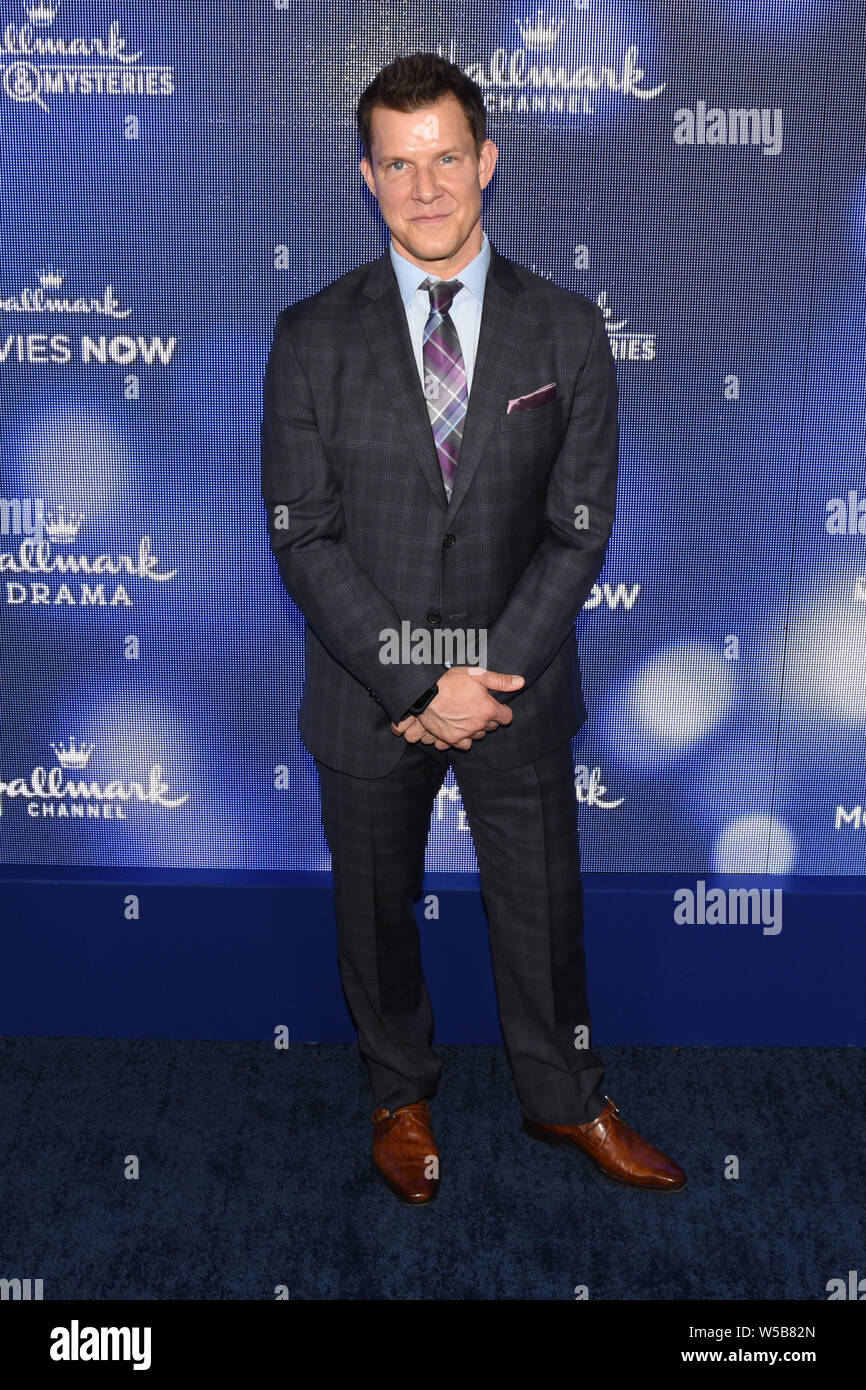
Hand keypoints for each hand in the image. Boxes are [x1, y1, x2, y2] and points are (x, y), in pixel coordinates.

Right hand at [390, 667, 523, 750]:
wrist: (424, 693)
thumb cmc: (450, 681)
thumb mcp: (477, 675)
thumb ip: (500, 681)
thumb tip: (521, 682)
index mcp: (489, 710)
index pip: (507, 717)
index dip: (503, 711)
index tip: (496, 706)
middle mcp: (479, 725)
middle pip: (492, 727)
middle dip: (489, 718)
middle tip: (478, 707)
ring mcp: (465, 734)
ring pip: (479, 735)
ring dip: (477, 728)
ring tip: (467, 716)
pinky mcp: (452, 739)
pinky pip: (464, 745)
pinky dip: (464, 738)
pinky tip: (460, 728)